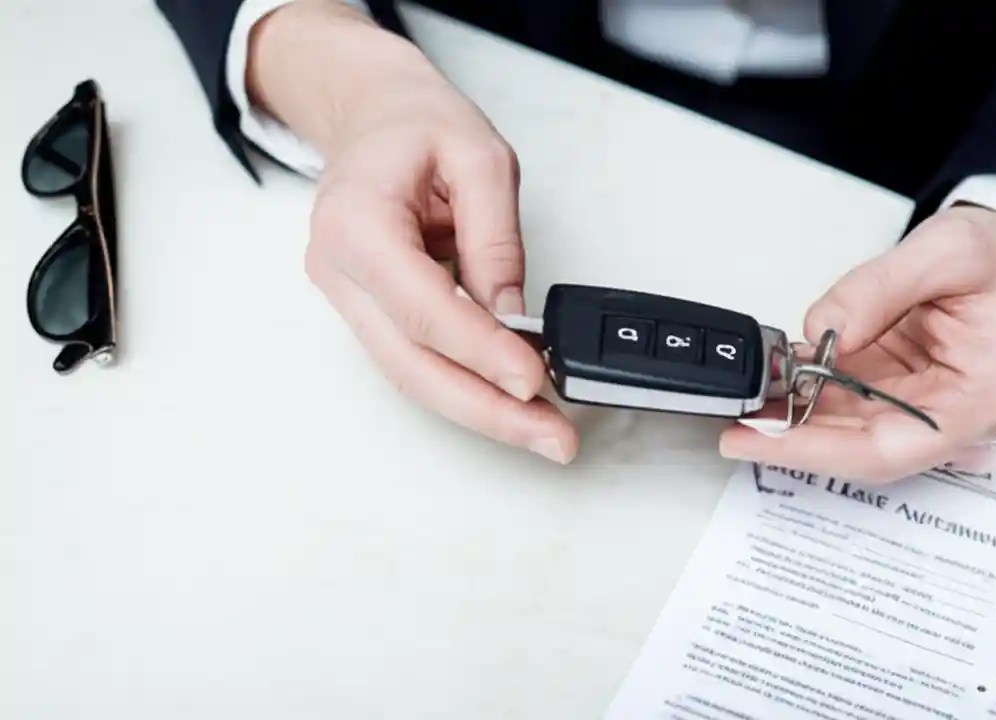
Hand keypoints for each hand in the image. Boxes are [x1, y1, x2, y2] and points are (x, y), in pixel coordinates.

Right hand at [248, 1, 576, 461]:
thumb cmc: (414, 125)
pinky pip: (416, 360)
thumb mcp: (479, 157)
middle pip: (412, 364)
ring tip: (544, 430)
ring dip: (481, 409)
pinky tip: (512, 401)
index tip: (533, 378)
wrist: (372, 115)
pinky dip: (466, 385)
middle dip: (487, 409)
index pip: (420, 307)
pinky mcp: (369, 312)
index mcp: (356, 220)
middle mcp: (338, 269)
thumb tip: (514, 318)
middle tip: (553, 437)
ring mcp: (348, 297)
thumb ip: (496, 239)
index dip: (479, 351)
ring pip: (412, 376)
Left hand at [719, 205, 995, 481]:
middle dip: (795, 441)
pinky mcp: (897, 389)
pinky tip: (775, 379)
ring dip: (795, 420)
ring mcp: (920, 405)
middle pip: (863, 448)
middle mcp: (950, 415)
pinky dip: (808, 391)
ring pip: (848, 430)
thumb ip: (882, 287)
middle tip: (736, 428)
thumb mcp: (952, 249)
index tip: (767, 440)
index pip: (894, 448)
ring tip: (746, 402)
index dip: (822, 451)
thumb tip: (824, 328)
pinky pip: (847, 401)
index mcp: (982, 398)